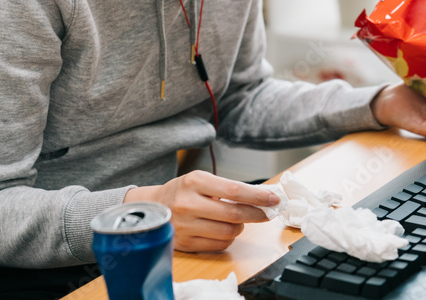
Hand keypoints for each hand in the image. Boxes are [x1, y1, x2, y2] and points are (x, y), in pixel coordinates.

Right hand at [123, 170, 279, 251]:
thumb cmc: (183, 191)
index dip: (258, 196)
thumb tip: (261, 197)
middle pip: (234, 214)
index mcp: (195, 182)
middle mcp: (188, 203)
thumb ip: (228, 188)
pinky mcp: (186, 242)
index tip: (274, 198)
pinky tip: (224, 229)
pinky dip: (228, 238)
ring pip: (229, 232)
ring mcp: (186, 225)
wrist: (152, 207)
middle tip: (267, 212)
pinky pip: (219, 244)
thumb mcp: (201, 180)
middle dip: (256, 214)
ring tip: (237, 220)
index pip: (234, 190)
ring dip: (240, 227)